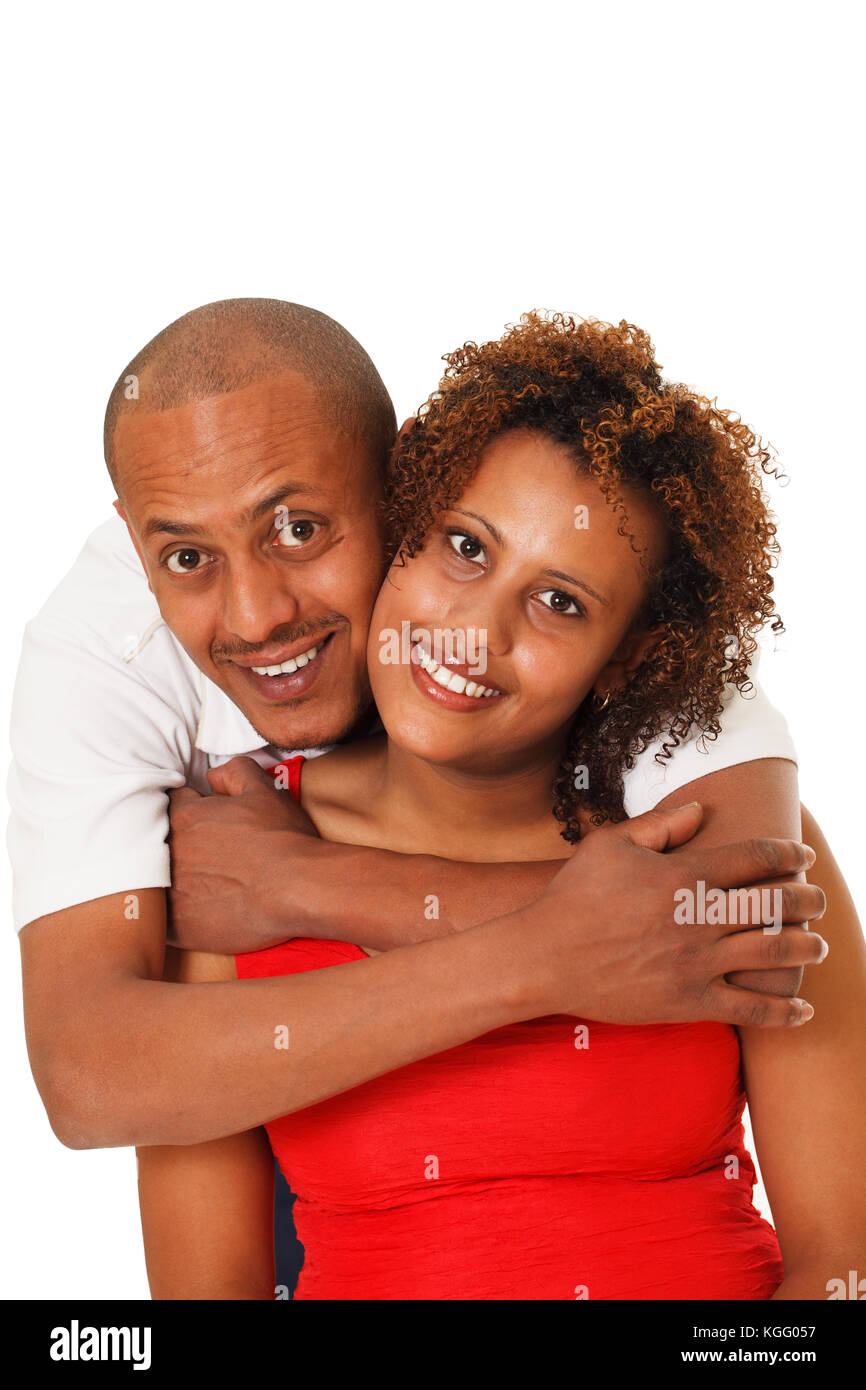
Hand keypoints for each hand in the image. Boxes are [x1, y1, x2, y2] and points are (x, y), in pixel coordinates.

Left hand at [167, 756, 318, 952]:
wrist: (296, 889)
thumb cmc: (283, 839)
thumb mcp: (264, 790)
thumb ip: (234, 772)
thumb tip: (212, 776)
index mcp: (185, 816)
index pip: (170, 807)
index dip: (187, 812)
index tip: (201, 823)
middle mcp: (170, 850)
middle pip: (157, 843)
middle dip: (175, 846)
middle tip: (203, 856)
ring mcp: (169, 889)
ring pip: (154, 881)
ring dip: (169, 880)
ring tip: (198, 886)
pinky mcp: (176, 924)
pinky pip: (158, 920)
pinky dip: (170, 916)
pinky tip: (191, 914)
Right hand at [521, 801, 825, 1026]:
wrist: (544, 956)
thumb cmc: (574, 895)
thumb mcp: (610, 844)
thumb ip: (660, 825)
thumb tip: (702, 809)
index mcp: (683, 874)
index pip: (755, 856)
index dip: (788, 851)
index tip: (804, 855)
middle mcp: (698, 917)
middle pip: (775, 903)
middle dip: (808, 900)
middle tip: (818, 901)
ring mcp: (696, 962)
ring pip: (772, 953)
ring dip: (806, 947)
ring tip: (817, 945)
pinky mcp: (688, 1001)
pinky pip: (749, 1010)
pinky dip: (783, 1011)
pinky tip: (804, 1010)